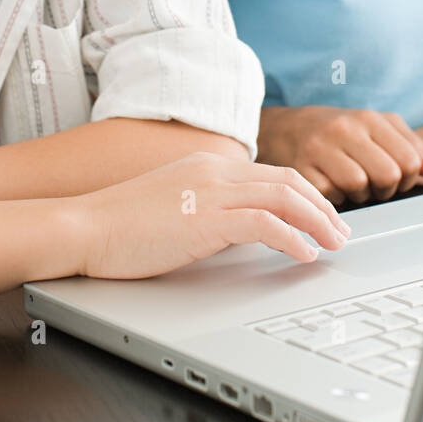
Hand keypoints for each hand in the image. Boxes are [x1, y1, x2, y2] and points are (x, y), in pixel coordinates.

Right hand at [68, 151, 350, 279]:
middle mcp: (213, 172)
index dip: (305, 195)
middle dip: (321, 207)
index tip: (322, 217)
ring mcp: (209, 193)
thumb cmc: (118, 227)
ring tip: (333, 244)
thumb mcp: (173, 209)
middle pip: (287, 181)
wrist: (82, 228)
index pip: (270, 174)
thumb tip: (242, 232)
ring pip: (284, 198)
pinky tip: (303, 255)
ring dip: (317, 222)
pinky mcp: (204, 220)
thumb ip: (208, 212)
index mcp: (206, 167)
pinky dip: (292, 238)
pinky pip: (264, 224)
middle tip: (340, 232)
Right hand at [257, 106, 422, 206]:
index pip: (408, 158)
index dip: (408, 177)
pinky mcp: (299, 169)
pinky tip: (332, 187)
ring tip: (353, 186)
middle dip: (386, 189)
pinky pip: (330, 196)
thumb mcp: (374, 127)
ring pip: (359, 185)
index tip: (397, 178)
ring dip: (360, 195)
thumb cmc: (334, 130)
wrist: (282, 129)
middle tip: (376, 186)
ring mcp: (319, 149)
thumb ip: (408, 144)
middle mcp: (344, 129)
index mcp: (367, 118)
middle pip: (387, 174)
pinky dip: (335, 199)